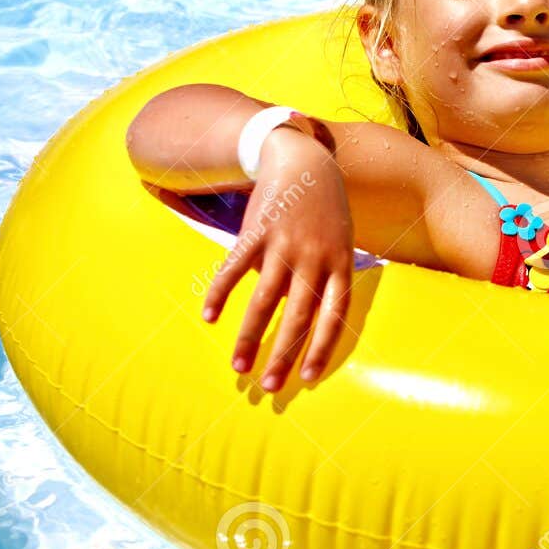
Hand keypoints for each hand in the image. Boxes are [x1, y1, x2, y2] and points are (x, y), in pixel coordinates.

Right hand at [202, 125, 354, 390]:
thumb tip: (308, 323)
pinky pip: (235, 268)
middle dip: (282, 355)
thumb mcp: (339, 243)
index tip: (306, 378)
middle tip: (269, 387)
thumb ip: (325, 280)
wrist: (305, 161)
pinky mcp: (257, 231)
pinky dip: (220, 293)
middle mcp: (314, 257)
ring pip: (264, 300)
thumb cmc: (325, 212)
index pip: (333, 315)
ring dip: (249, 336)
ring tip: (238, 366)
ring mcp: (284, 244)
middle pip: (298, 315)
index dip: (320, 348)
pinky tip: (209, 317)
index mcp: (339, 264)